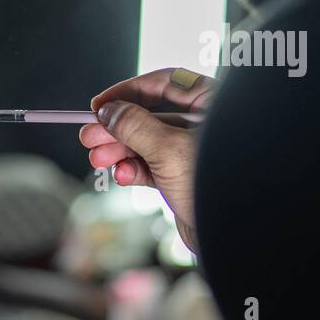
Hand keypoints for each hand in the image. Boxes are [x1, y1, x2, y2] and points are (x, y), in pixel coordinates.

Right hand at [80, 67, 215, 253]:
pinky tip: (125, 176)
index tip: (100, 104)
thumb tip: (108, 111)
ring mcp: (192, 151)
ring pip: (147, 142)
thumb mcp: (167, 149)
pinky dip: (135, 170)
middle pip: (150, 115)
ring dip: (120, 150)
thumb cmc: (214, 186)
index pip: (163, 83)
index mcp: (209, 104)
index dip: (128, 91)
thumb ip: (134, 126)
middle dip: (117, 127)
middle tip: (88, 136)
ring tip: (97, 159)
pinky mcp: (184, 177)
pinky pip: (152, 166)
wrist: (231, 236)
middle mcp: (202, 124)